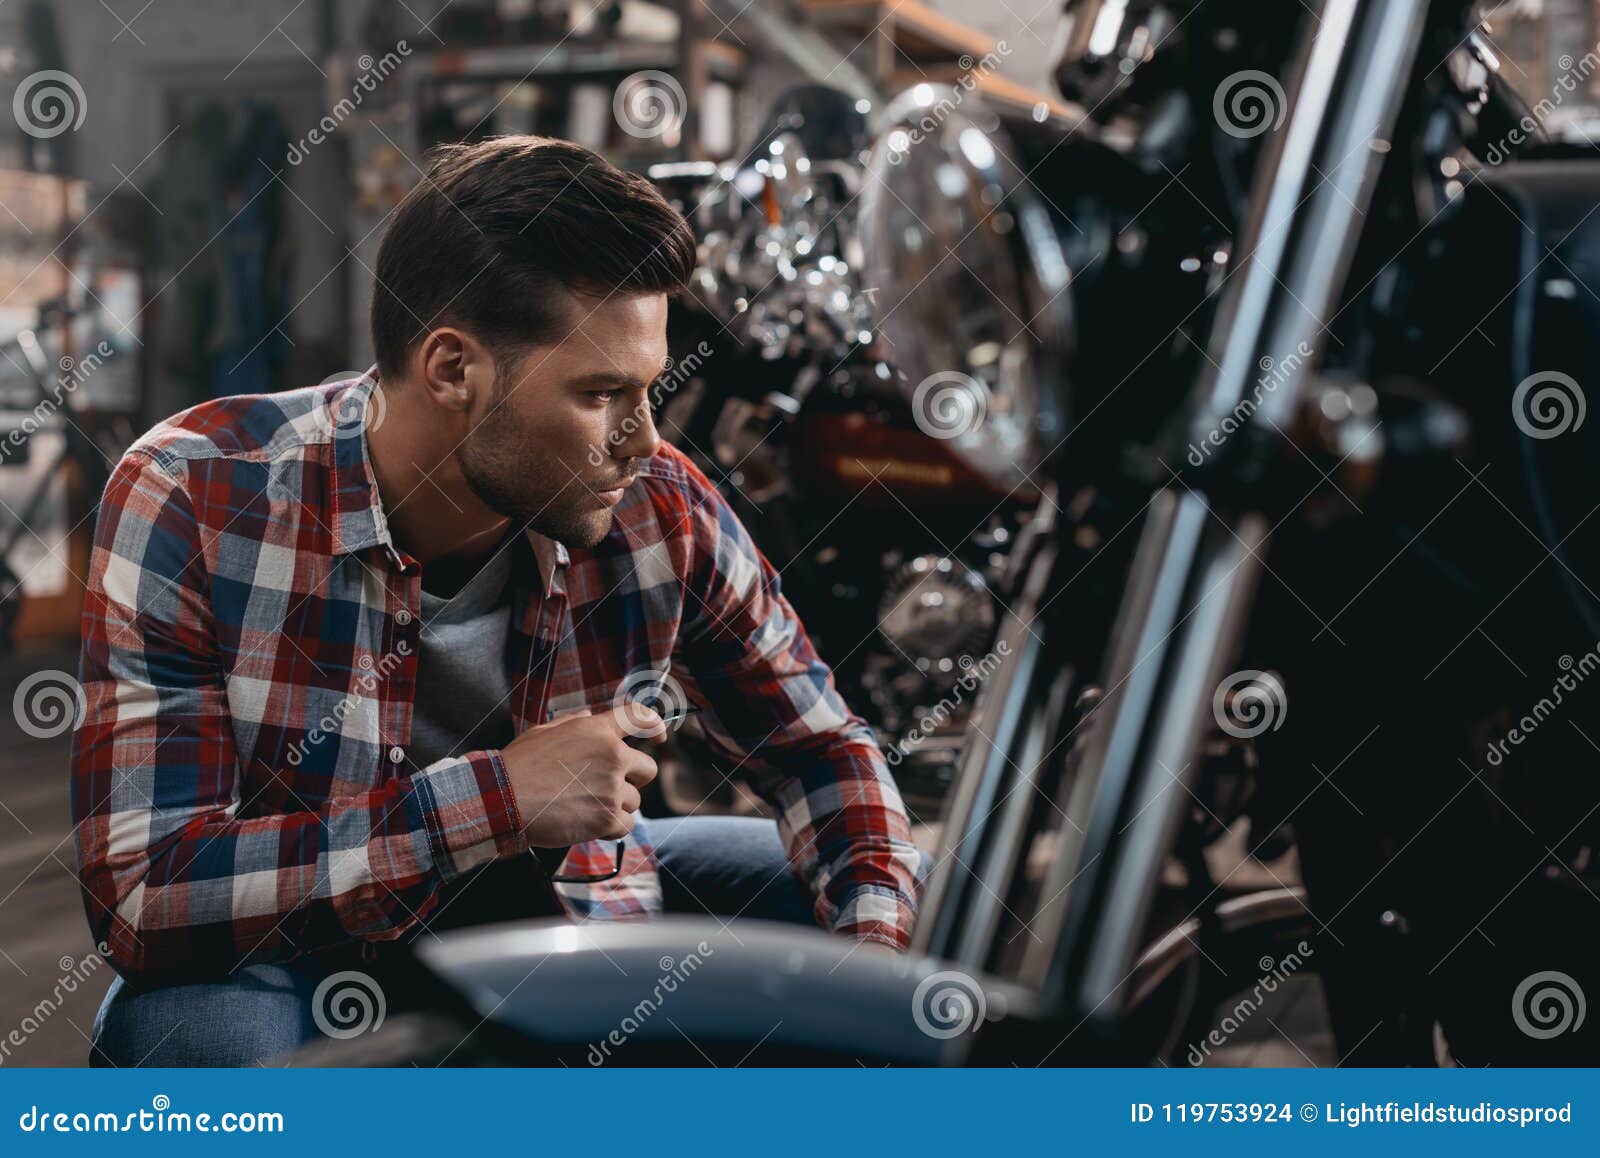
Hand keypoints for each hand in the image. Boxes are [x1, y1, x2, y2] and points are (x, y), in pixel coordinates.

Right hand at [498, 706, 663, 845]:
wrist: (503, 799)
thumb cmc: (518, 765)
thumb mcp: (543, 732)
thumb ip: (572, 724)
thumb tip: (588, 717)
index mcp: (596, 731)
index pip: (639, 718)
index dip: (655, 726)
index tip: (660, 736)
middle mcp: (612, 756)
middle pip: (647, 768)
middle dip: (632, 778)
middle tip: (605, 786)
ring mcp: (611, 788)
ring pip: (635, 800)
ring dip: (615, 805)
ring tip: (584, 806)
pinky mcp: (607, 818)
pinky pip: (626, 824)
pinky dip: (612, 827)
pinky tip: (589, 823)